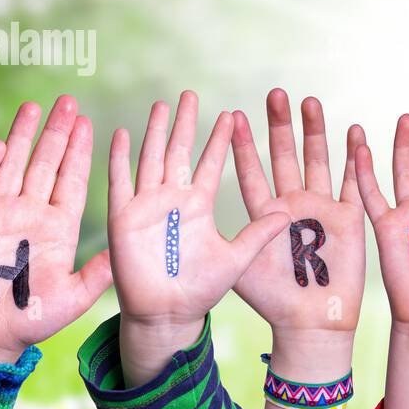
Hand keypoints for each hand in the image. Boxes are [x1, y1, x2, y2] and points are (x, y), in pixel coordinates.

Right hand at [0, 96, 111, 364]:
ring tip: (34, 107)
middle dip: (57, 134)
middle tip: (68, 101)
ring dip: (23, 137)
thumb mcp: (76, 295)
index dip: (80, 154)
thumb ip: (99, 272)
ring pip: (13, 166)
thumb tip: (128, 252)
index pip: (71, 181)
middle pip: (45, 164)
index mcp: (58, 227)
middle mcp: (30, 214)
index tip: (90, 125)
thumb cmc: (34, 319)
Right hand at [108, 91, 288, 386]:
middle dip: (184, 123)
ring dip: (154, 132)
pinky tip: (123, 133)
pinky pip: (121, 182)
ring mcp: (148, 205)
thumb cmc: (201, 290)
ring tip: (161, 105)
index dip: (219, 140)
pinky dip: (120, 158)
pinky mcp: (124, 217)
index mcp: (200, 205)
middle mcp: (174, 199)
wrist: (167, 314)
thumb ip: (259, 235)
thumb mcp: (237, 259)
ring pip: (151, 158)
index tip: (231, 115)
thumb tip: (288, 213)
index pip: (212, 163)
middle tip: (189, 93)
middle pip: (179, 151)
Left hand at [230, 90, 365, 373]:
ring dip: (316, 132)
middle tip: (275, 93)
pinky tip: (356, 134)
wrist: (310, 325)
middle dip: (280, 125)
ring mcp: (321, 209)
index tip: (231, 115)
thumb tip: (199, 206)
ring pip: (318, 161)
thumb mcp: (241, 267)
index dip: (240, 144)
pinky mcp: (348, 220)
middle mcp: (291, 204)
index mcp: (263, 213)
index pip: (250, 171)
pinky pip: (353, 185)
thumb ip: (227, 234)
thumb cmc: (272, 302)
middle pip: (284, 156)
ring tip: (311, 102)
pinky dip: (356, 161)